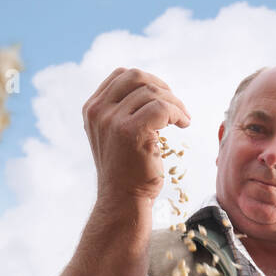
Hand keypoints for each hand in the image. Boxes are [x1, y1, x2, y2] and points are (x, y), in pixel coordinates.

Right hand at [83, 67, 190, 212]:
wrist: (122, 200)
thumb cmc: (125, 171)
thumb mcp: (114, 134)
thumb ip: (121, 111)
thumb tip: (149, 88)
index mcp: (92, 109)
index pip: (121, 75)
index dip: (147, 81)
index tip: (163, 97)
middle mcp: (98, 111)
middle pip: (136, 77)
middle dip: (162, 87)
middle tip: (177, 106)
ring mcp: (112, 121)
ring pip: (153, 93)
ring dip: (175, 104)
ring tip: (183, 119)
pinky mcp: (131, 131)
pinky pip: (162, 108)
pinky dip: (178, 113)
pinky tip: (184, 125)